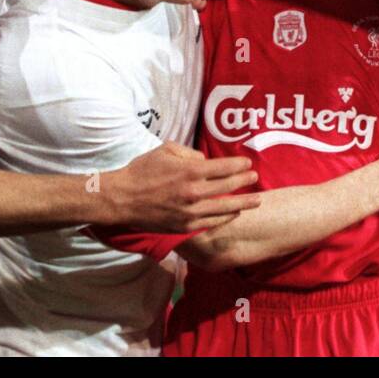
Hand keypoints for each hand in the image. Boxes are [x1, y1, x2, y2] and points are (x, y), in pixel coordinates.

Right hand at [105, 143, 261, 231]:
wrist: (122, 199)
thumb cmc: (142, 171)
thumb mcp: (166, 151)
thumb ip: (190, 154)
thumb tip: (206, 161)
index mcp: (190, 171)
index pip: (224, 168)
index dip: (239, 165)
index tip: (248, 164)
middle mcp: (194, 192)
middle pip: (228, 186)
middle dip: (244, 181)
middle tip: (255, 177)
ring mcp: (190, 212)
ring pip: (224, 208)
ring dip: (243, 203)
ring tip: (257, 199)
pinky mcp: (184, 226)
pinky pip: (211, 223)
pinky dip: (225, 218)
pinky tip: (234, 213)